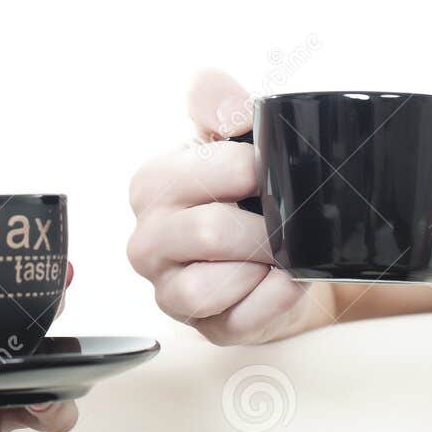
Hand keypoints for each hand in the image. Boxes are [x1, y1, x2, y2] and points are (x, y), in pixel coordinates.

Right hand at [126, 69, 334, 344]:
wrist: (282, 246)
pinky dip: (274, 298)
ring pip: (213, 284)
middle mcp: (147, 240)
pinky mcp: (203, 328)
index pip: (217, 170)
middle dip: (264, 225)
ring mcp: (169, 290)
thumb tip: (229, 108)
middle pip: (212, 231)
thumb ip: (219, 103)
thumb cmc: (246, 189)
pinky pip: (240, 319)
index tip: (268, 170)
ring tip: (279, 251)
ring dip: (264, 265)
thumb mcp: (232, 135)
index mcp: (151, 184)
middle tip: (285, 217)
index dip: (256, 169)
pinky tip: (283, 281)